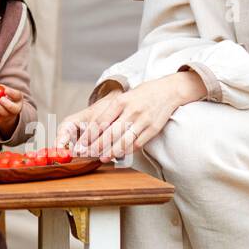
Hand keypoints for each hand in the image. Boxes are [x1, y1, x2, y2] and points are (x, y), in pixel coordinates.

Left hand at [0, 84, 23, 137]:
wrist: (6, 112)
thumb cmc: (6, 98)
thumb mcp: (6, 92)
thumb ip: (3, 88)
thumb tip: (0, 87)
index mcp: (18, 99)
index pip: (17, 95)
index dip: (12, 93)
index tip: (5, 90)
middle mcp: (16, 109)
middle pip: (12, 108)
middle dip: (5, 103)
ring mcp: (9, 116)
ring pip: (2, 112)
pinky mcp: (1, 120)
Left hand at [58, 73, 205, 161]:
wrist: (168, 91)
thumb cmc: (142, 94)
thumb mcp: (124, 97)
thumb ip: (111, 112)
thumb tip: (95, 128)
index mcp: (121, 101)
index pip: (101, 121)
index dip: (89, 134)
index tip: (80, 144)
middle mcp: (131, 111)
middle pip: (111, 132)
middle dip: (97, 145)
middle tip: (86, 154)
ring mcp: (143, 120)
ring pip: (124, 140)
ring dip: (111, 151)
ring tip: (102, 158)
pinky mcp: (153, 129)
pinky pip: (138, 143)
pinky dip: (127, 151)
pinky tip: (119, 155)